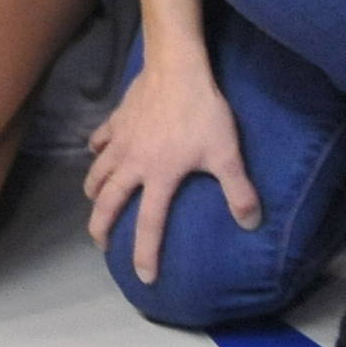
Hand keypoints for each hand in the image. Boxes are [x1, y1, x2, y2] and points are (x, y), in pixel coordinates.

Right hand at [82, 51, 258, 281]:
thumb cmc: (202, 114)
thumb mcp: (227, 155)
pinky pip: (100, 140)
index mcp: (158, 177)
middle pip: (109, 201)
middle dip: (101, 225)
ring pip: (98, 172)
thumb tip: (250, 224)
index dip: (145, 253)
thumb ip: (239, 192)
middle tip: (100, 242)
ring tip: (95, 201)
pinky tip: (97, 152)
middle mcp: (132, 164)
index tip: (143, 277)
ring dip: (94, 190)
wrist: (176, 69)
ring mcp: (120, 141)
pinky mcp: (116, 120)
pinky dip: (97, 150)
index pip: (149, 224)